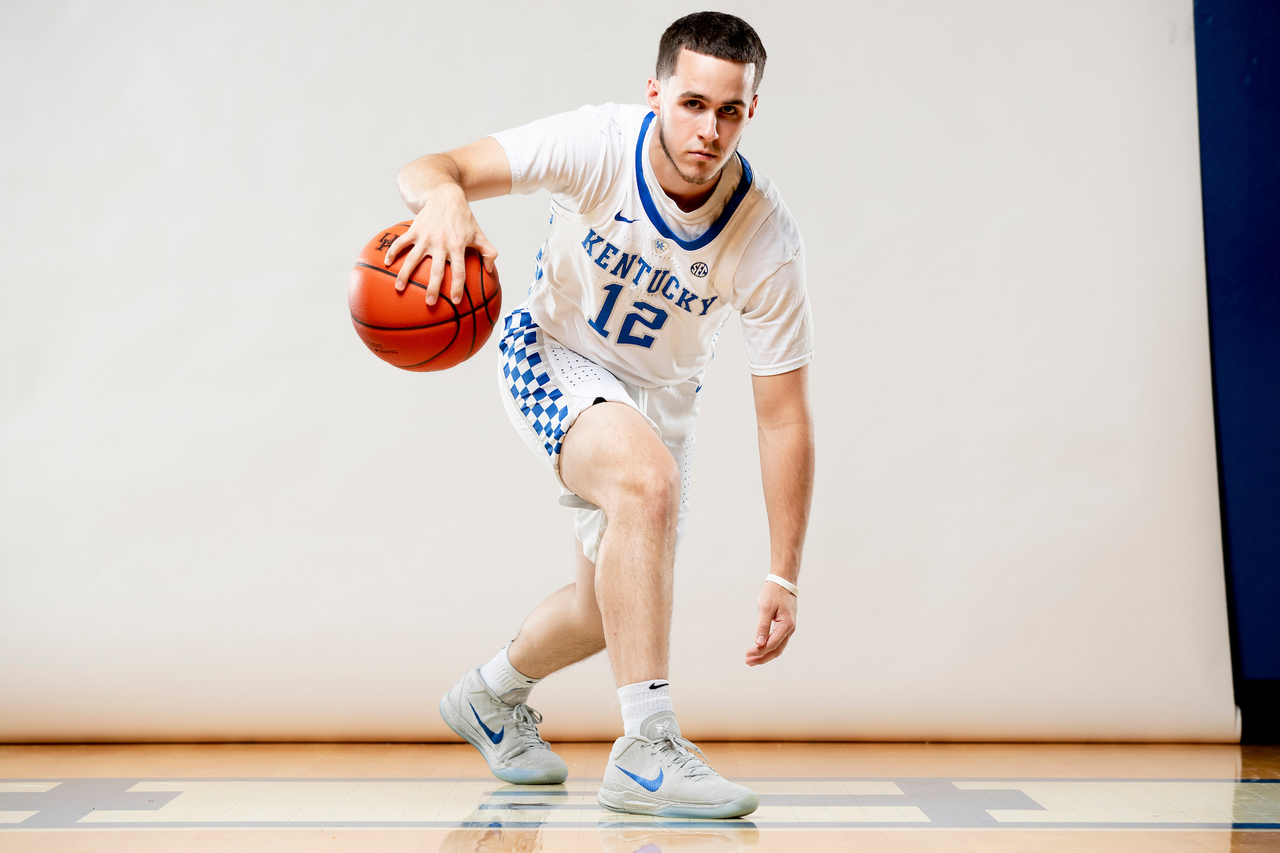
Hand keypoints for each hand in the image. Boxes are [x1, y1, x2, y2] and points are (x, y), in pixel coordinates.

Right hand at [382, 182, 497, 305]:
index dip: (457, 287)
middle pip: (436, 270)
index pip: (459, 271)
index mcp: (457, 246)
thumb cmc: (463, 218)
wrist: (446, 195)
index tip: (455, 301)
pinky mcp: (414, 230)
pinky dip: (392, 252)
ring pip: (413, 259)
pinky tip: (386, 264)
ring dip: (405, 274)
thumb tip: (489, 270)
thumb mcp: (479, 233)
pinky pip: (401, 243)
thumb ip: (488, 252)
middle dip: (433, 288)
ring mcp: (426, 236)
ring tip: (399, 288)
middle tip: (430, 302)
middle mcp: (441, 243)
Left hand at [745, 580, 796, 665]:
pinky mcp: (785, 627)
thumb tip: (758, 643)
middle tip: (748, 662)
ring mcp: (789, 629)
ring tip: (752, 659)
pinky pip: (778, 642)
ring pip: (778, 648)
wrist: (783, 582)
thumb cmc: (774, 592)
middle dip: (762, 658)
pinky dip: (769, 648)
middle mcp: (790, 629)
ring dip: (765, 655)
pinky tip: (760, 650)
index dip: (759, 651)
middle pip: (776, 650)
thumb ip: (762, 626)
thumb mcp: (765, 608)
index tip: (747, 654)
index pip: (772, 644)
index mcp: (786, 625)